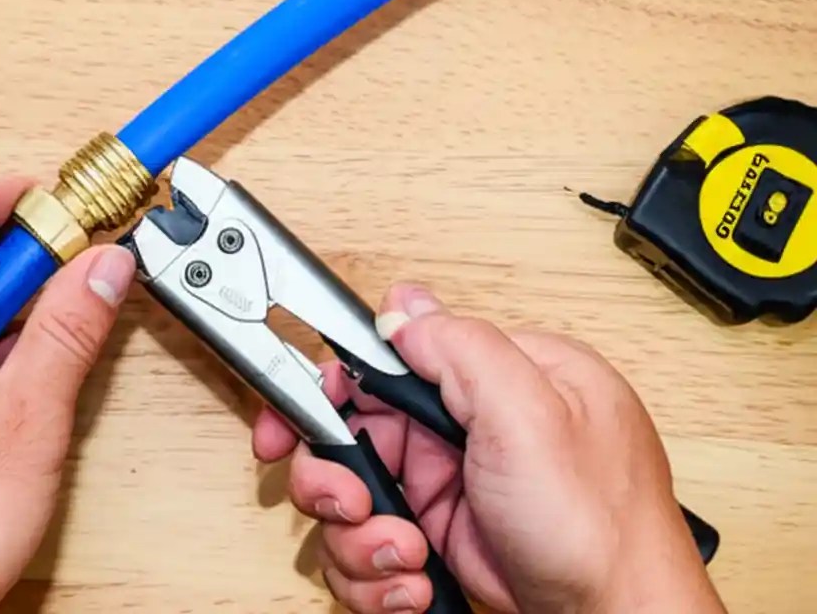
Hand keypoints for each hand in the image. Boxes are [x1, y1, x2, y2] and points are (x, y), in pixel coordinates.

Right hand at [253, 283, 724, 613]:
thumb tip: (402, 309)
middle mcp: (466, 430)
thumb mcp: (533, 416)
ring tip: (406, 555)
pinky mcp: (437, 539)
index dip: (325, 392)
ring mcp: (449, 486)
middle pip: (352, 434)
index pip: (384, 361)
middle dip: (337, 480)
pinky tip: (418, 581)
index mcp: (494, 379)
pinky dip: (379, 574)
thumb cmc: (599, 530)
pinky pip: (370, 548)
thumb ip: (462, 349)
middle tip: (351, 504)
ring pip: (351, 499)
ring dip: (361, 537)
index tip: (291, 426)